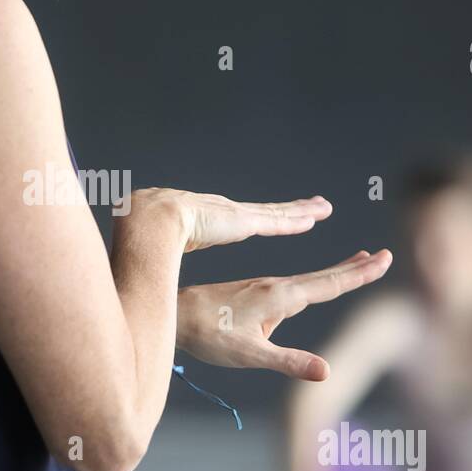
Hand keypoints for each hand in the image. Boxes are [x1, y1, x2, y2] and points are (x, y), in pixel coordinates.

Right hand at [123, 188, 332, 252]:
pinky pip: (278, 220)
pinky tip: (316, 215)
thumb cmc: (148, 242)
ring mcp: (238, 216)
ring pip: (279, 214)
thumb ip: (169, 258)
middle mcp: (230, 215)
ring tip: (323, 207)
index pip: (248, 219)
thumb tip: (153, 265)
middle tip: (315, 205)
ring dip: (303, 210)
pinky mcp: (243, 222)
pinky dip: (297, 217)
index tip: (281, 216)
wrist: (147, 223)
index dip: (264, 217)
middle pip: (269, 213)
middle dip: (292, 209)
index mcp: (214, 222)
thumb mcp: (167, 250)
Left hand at [176, 249, 392, 379]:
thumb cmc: (210, 335)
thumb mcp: (251, 355)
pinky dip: (314, 279)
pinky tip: (311, 285)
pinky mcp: (253, 293)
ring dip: (337, 270)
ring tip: (358, 260)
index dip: (359, 274)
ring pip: (310, 278)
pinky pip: (294, 283)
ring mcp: (264, 288)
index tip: (385, 258)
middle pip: (324, 276)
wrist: (176, 314)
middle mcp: (275, 287)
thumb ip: (289, 362)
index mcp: (280, 297)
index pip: (329, 284)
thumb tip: (327, 372)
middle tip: (383, 255)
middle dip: (355, 267)